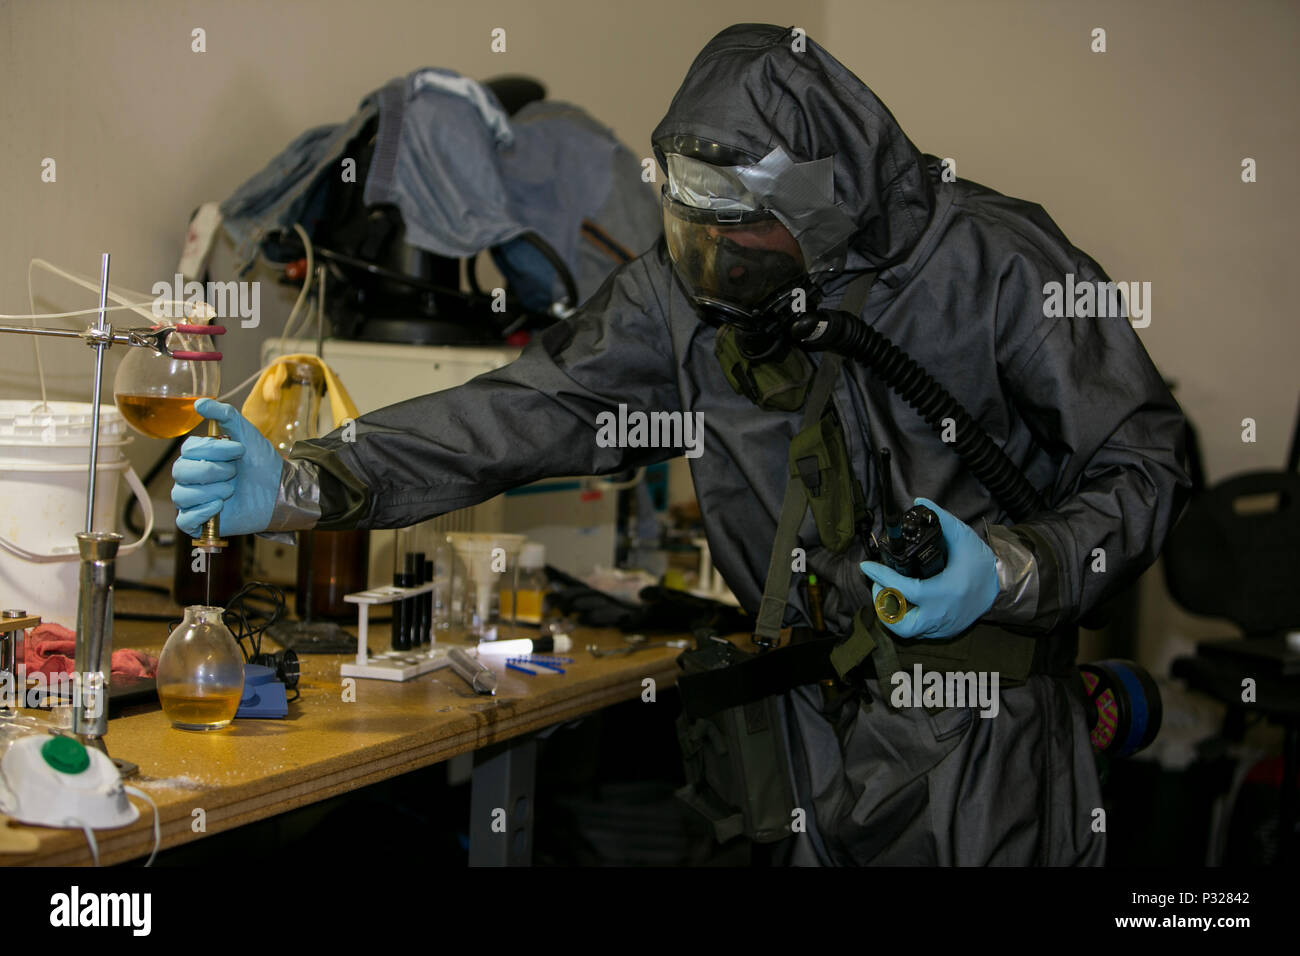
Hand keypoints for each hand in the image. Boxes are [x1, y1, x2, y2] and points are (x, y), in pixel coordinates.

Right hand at [171, 398, 281, 537]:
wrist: (279, 490)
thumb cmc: (261, 463)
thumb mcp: (246, 433)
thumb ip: (225, 415)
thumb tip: (200, 403)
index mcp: (197, 455)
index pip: (189, 449)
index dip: (215, 450)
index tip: (239, 450)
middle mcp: (190, 476)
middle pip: (181, 471)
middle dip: (213, 471)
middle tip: (235, 472)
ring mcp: (193, 499)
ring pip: (182, 495)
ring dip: (212, 491)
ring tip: (232, 490)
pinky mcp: (199, 522)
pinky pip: (185, 520)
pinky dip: (202, 513)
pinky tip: (220, 506)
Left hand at [859, 497, 998, 639]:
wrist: (1001, 587)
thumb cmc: (980, 563)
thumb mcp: (964, 538)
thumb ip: (942, 519)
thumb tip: (920, 501)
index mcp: (943, 592)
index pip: (903, 589)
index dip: (881, 577)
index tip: (867, 565)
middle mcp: (940, 614)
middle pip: (899, 623)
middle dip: (882, 605)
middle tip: (879, 584)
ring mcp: (941, 627)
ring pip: (905, 630)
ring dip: (891, 613)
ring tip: (888, 591)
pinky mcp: (943, 632)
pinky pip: (916, 631)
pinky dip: (904, 617)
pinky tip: (902, 600)